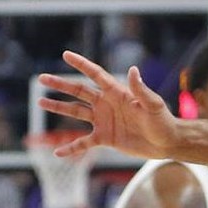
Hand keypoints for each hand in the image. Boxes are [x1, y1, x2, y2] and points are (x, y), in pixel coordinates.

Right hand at [36, 50, 180, 159]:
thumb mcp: (153, 105)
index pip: (96, 75)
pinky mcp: (105, 137)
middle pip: (79, 91)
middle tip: (42, 78)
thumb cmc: (163, 121)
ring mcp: (104, 120)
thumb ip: (141, 89)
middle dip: (61, 85)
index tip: (66, 55)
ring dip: (59, 107)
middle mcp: (107, 104)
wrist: (167, 143)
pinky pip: (84, 142)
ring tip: (40, 102)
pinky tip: (57, 152)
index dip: (81, 64)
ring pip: (76, 112)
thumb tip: (133, 69)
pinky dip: (71, 147)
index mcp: (117, 93)